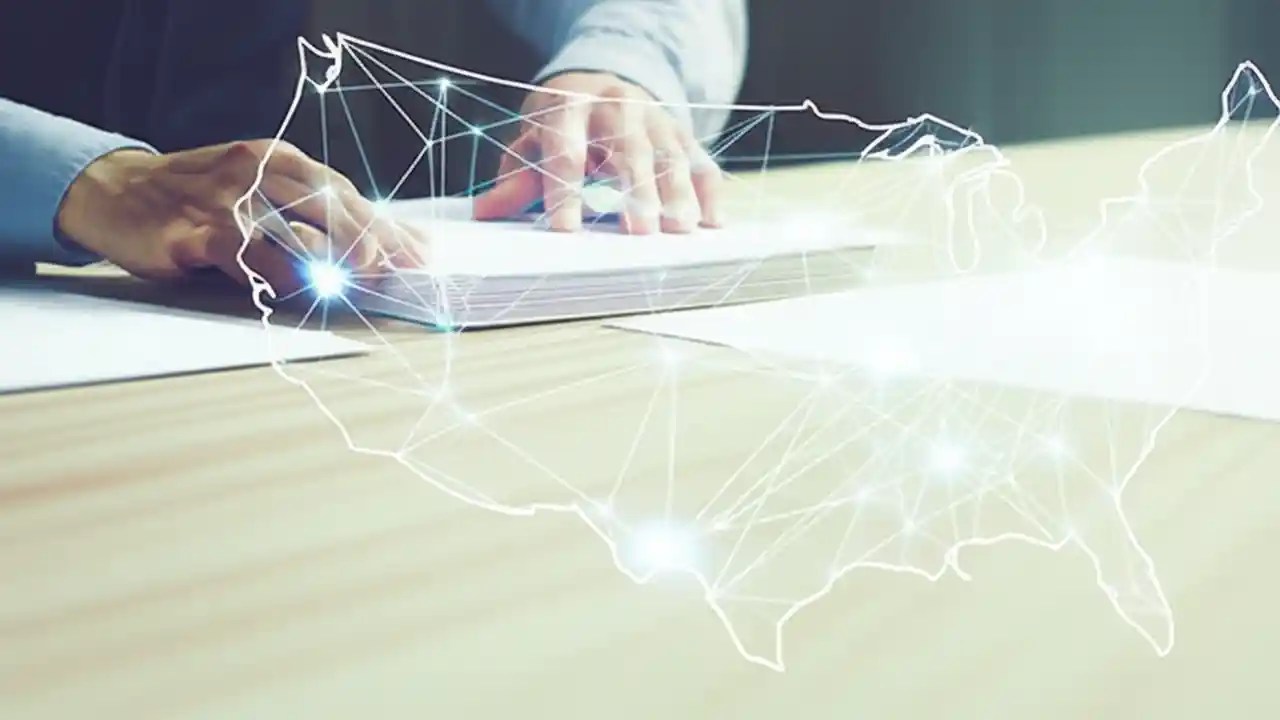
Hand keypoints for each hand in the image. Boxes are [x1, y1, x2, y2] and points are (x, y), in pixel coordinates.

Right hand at [56, 140, 427, 296]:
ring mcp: (228, 200)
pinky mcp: (198, 232)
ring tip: (358, 284)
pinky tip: (301, 292)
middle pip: (330, 206)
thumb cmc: (201, 197)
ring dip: (333, 263)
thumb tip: (381, 243)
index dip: (386, 225)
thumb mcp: (260, 186)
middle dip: (369, 242)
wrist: (117, 190)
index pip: (346, 191)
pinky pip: (251, 258)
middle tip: (392, 272)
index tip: (420, 255)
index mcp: (280, 157)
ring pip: (295, 231)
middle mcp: (258, 170)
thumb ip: (313, 211)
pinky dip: (281, 277)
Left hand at [474, 72, 723, 233]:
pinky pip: (700, 159)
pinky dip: (708, 191)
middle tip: (640, 231)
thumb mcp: (532, 144)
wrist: (603, 85)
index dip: (564, 190)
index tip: (566, 229)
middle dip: (635, 189)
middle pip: (627, 149)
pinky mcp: (682, 132)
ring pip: (669, 154)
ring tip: (681, 229)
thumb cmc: (561, 128)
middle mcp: (615, 105)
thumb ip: (516, 178)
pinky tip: (713, 221)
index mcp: (568, 106)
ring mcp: (653, 117)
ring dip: (677, 192)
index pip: (566, 150)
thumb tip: (486, 211)